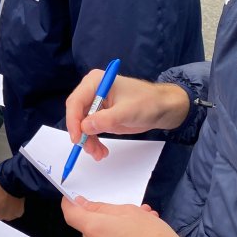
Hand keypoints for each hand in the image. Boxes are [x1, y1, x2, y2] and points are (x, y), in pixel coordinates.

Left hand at [60, 197, 182, 236]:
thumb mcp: (130, 212)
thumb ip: (102, 208)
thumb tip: (85, 206)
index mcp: (94, 230)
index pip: (70, 214)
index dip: (70, 204)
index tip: (74, 199)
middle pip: (89, 227)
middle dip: (107, 219)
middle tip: (129, 213)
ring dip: (117, 231)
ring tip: (143, 226)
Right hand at [64, 72, 189, 158]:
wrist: (163, 108)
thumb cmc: (148, 103)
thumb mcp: (127, 112)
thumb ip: (106, 119)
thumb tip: (84, 127)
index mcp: (95, 82)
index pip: (75, 101)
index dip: (73, 120)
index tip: (77, 138)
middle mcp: (92, 92)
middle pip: (76, 115)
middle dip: (81, 134)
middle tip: (90, 149)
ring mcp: (96, 105)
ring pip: (82, 126)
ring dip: (88, 141)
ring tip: (99, 154)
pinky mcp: (101, 116)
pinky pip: (90, 131)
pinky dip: (94, 142)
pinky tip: (101, 151)